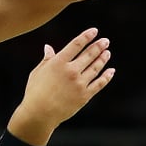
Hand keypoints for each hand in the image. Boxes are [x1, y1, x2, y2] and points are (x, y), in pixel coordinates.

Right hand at [8, 29, 115, 145]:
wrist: (39, 114)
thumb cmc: (34, 93)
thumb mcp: (37, 73)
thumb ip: (46, 59)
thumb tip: (48, 47)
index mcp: (59, 63)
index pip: (76, 44)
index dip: (87, 36)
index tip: (94, 31)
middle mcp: (71, 71)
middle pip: (89, 54)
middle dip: (99, 46)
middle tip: (105, 41)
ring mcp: (79, 83)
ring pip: (96, 68)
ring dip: (103, 59)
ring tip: (107, 53)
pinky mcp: (84, 96)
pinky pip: (99, 84)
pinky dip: (106, 76)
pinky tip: (111, 71)